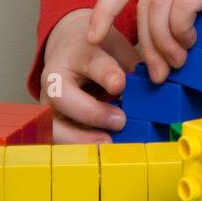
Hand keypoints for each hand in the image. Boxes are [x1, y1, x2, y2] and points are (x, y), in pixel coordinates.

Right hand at [39, 8, 140, 142]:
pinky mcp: (48, 123)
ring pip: (53, 125)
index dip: (107, 74)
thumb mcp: (115, 48)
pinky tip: (97, 152)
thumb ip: (131, 66)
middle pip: (61, 96)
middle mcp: (54, 78)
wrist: (67, 52)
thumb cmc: (97, 51)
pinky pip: (56, 140)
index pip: (91, 62)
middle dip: (91, 112)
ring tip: (107, 143)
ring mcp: (47, 103)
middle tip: (120, 121)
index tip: (121, 85)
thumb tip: (153, 85)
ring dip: (78, 138)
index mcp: (76, 52)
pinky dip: (75, 148)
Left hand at [84, 0, 201, 81]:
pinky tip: (192, 43)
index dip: (103, 11)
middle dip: (145, 47)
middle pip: (143, 8)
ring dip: (163, 46)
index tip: (94, 38)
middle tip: (156, 74)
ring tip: (176, 64)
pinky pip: (182, 9)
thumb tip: (176, 37)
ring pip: (158, 11)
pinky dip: (181, 32)